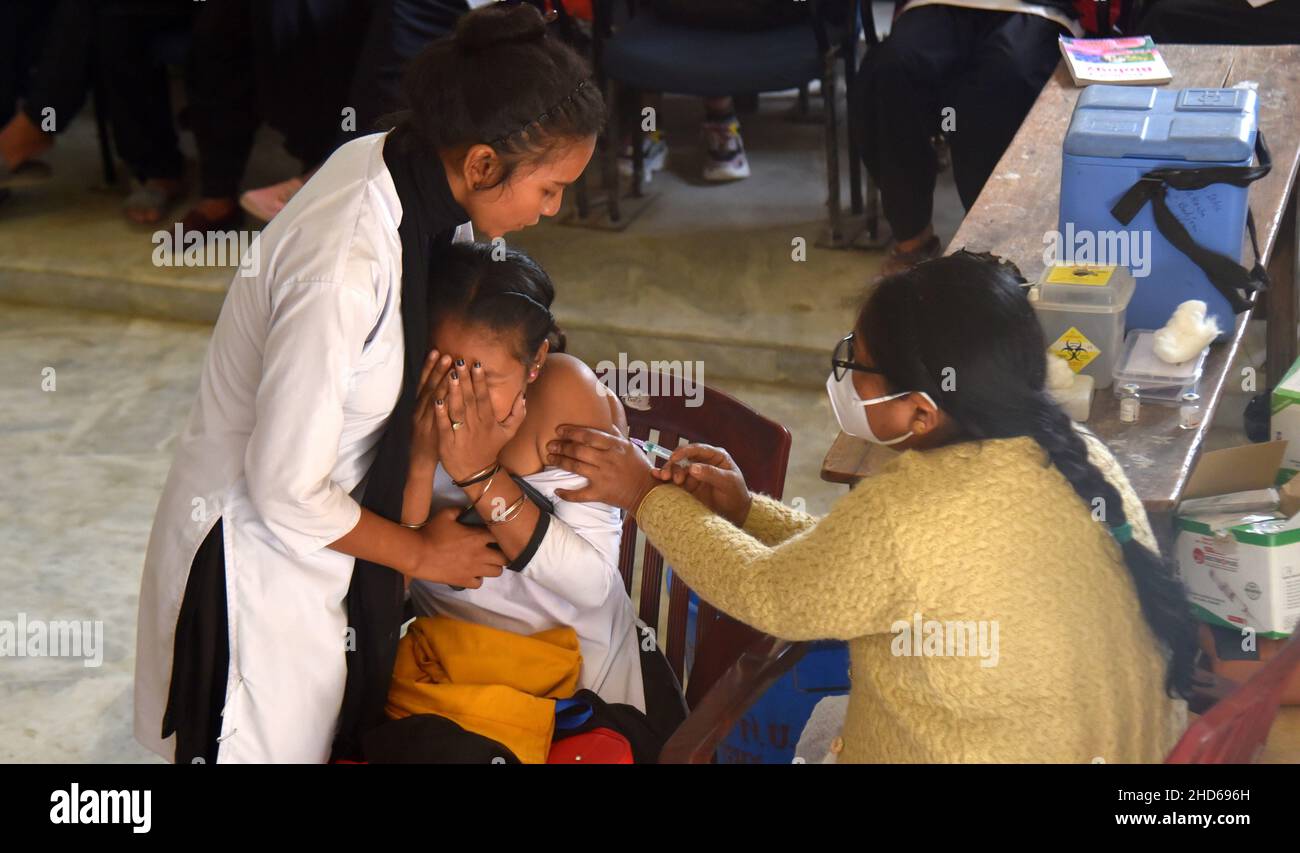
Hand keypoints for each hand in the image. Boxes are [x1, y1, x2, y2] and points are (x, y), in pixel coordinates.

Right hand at [409, 507, 505, 588]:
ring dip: (493, 567)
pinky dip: (478, 579)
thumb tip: (467, 510)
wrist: (417, 554)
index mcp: (477, 536)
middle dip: (503, 554)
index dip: (500, 537)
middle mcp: (480, 554)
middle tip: (495, 551)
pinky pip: (479, 583)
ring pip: (497, 572)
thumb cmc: (432, 533)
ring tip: (486, 563)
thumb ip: (459, 510)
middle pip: (505, 558)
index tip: (496, 536)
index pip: (500, 537)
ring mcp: (473, 569)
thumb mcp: (445, 514)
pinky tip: (473, 573)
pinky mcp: (464, 581)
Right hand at [411, 350, 453, 473]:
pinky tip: (445, 397)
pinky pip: (437, 418)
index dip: (429, 367)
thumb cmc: (426, 436)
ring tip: (451, 369)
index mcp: (419, 405)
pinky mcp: (432, 432)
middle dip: (437, 370)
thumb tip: (442, 379)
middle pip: (428, 387)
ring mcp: (425, 421)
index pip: (424, 382)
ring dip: (441, 383)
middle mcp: (420, 410)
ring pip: (432, 400)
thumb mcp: (426, 416)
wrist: (419, 461)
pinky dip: (440, 407)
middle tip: (446, 355)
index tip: (437, 351)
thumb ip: (433, 399)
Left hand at [434, 358, 526, 482]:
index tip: (477, 364)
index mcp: (488, 421)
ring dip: (453, 392)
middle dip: (465, 380)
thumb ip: (518, 414)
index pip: (484, 397)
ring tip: (449, 375)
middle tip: (460, 361)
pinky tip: (436, 400)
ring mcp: (461, 434)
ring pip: (457, 410)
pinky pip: (444, 426)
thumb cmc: (490, 449)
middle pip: (470, 399)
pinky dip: (440, 413)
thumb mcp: (509, 433)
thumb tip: (523, 396)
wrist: (476, 473)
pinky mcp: (447, 442)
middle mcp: (475, 425)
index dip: (480, 381)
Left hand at [546, 425, 659, 512]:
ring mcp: (603, 477)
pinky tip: (557, 490)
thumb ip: (615, 435)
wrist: (647, 492)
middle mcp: (607, 460)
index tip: (559, 430)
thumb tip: (605, 421)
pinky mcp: (600, 493)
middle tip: (550, 445)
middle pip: (579, 450)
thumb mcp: (630, 447)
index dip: (572, 432)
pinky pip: (580, 494)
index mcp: (615, 447)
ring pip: (576, 467)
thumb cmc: (639, 468)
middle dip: (562, 446)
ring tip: (550, 458)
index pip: (589, 435)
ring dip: (560, 462)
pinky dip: (567, 494)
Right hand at [652, 443, 751, 526]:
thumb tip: (692, 468)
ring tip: (666, 479)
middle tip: (671, 476)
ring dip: (669, 472)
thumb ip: (711, 473)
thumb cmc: (736, 494)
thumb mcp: (728, 482)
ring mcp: (693, 475)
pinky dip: (664, 479)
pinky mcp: (687, 487)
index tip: (675, 457)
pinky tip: (655, 477)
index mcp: (715, 457)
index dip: (684, 451)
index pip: (697, 449)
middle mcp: (701, 463)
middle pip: (683, 459)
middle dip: (674, 464)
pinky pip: (673, 481)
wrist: (735, 513)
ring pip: (676, 469)